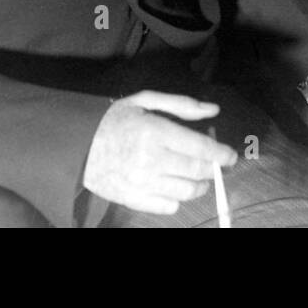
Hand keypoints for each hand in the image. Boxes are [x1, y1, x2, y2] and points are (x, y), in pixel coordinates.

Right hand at [82, 90, 237, 214]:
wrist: (77, 146)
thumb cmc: (115, 120)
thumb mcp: (145, 101)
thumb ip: (182, 105)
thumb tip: (213, 110)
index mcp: (155, 131)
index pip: (201, 148)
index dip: (222, 154)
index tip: (231, 156)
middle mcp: (150, 159)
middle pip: (196, 170)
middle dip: (213, 169)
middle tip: (217, 166)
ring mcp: (141, 182)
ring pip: (186, 191)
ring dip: (200, 186)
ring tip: (200, 179)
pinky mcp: (132, 199)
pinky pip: (167, 206)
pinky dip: (177, 199)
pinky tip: (176, 188)